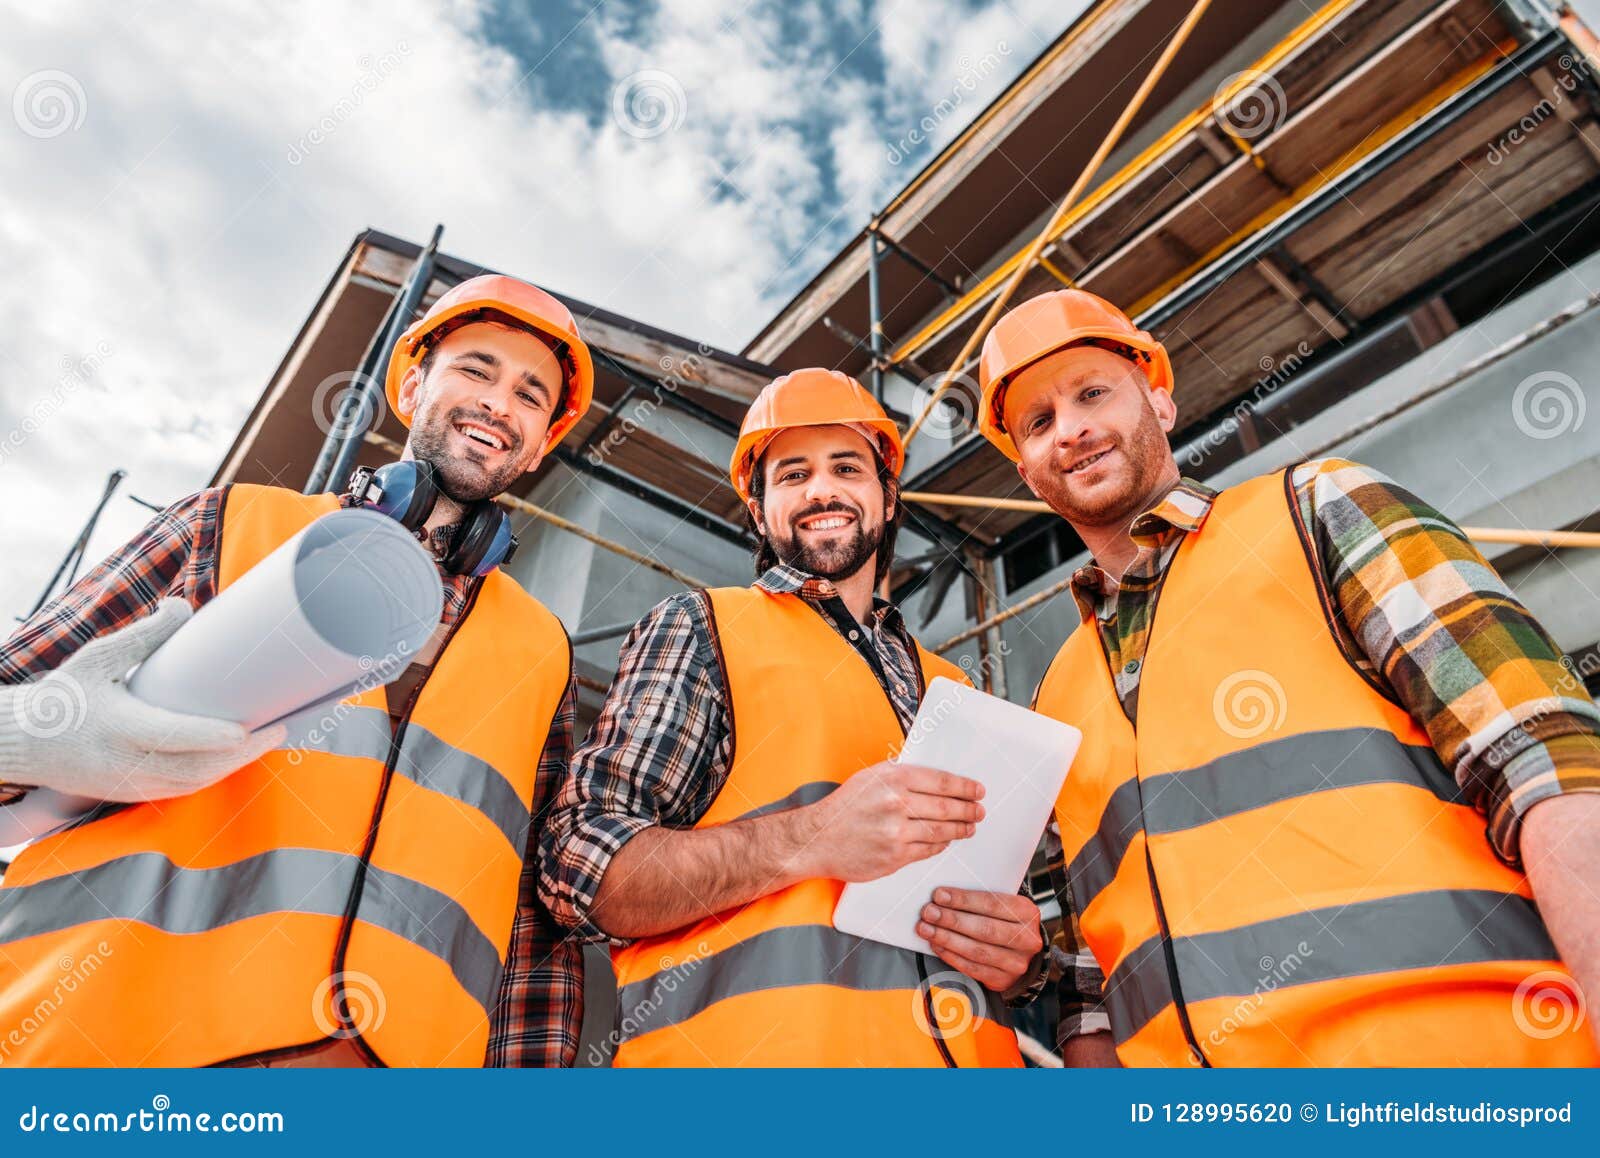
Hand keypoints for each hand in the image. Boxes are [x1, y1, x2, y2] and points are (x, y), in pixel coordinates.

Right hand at [2, 599, 286, 801]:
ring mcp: (128, 784)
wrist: (21, 743)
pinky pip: (179, 790)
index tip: (249, 729)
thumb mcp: (97, 658)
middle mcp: (125, 762)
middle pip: (195, 769)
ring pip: (192, 784)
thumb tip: (182, 605)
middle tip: (278, 729)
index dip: (213, 738)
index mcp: (117, 727)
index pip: (173, 738)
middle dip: (242, 754)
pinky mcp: (130, 794)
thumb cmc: (63, 694)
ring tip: (266, 740)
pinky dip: (211, 777)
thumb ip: (143, 636)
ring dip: (232, 767)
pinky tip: (233, 759)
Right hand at [805, 761, 983, 881]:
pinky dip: (941, 845)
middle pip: (946, 807)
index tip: (977, 790)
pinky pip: (928, 850)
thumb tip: (935, 780)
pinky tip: (947, 841)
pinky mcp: (895, 856)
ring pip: (941, 830)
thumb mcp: (870, 777)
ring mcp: (897, 832)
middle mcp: (897, 803)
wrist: (818, 839)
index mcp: (893, 778)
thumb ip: (901, 776)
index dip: (965, 787)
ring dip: (960, 829)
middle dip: (969, 809)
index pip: (941, 781)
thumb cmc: (844, 807)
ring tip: (970, 827)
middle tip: (979, 811)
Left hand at [917, 886, 1043, 991]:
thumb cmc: (1003, 920)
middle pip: (984, 929)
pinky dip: (951, 956)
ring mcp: (1017, 962)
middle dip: (952, 920)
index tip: (939, 895)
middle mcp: (1026, 939)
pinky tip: (937, 945)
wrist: (1021, 950)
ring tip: (926, 929)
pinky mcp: (1003, 980)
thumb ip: (979, 899)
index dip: (963, 900)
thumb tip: (943, 896)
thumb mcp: (1002, 904)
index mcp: (1027, 912)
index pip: (992, 904)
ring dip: (947, 939)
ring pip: (977, 951)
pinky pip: (972, 968)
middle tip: (929, 912)